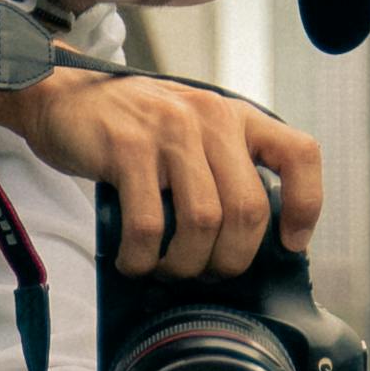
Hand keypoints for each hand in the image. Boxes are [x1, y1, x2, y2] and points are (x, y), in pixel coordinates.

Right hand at [0, 74, 322, 275]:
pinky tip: (135, 261)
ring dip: (186, 262)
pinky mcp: (128, 147)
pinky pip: (149, 224)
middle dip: (230, 258)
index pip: (299, 153)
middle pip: (248, 209)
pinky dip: (143, 257)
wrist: (63, 98)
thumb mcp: (191, 132)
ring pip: (204, 222)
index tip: (290, 242)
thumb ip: (222, 167)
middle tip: (206, 273)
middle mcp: (211, 118)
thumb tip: (247, 240)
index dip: (306, 204)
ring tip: (166, 268)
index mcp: (235, 117)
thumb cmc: (131, 128)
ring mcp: (170, 130)